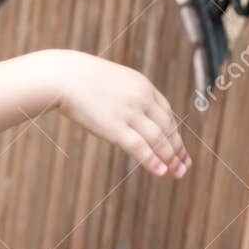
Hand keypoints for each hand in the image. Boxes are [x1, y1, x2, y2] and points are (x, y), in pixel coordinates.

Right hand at [56, 50, 189, 178]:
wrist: (64, 76)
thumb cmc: (81, 79)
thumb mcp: (113, 82)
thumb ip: (126, 96)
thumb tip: (129, 114)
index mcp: (144, 86)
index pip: (167, 113)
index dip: (175, 132)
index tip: (179, 147)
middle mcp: (142, 99)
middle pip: (168, 128)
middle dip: (178, 149)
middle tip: (184, 166)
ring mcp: (130, 113)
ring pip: (158, 139)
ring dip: (170, 158)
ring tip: (177, 173)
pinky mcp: (115, 127)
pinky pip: (140, 147)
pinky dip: (152, 161)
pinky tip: (160, 172)